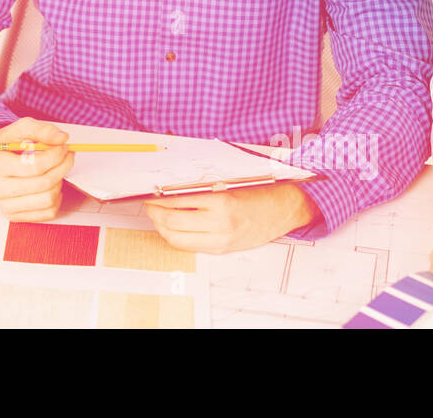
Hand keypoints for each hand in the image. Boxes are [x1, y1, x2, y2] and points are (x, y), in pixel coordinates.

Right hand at [0, 118, 74, 220]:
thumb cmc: (4, 147)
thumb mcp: (18, 129)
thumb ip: (41, 129)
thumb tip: (62, 138)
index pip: (35, 166)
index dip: (55, 155)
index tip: (63, 146)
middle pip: (44, 183)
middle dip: (62, 167)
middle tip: (67, 155)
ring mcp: (6, 206)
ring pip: (48, 200)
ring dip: (59, 182)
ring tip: (55, 169)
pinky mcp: (14, 216)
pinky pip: (47, 212)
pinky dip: (56, 198)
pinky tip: (50, 185)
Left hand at [144, 184, 318, 253]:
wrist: (283, 209)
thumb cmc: (257, 192)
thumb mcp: (228, 183)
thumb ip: (200, 188)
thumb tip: (169, 189)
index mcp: (221, 201)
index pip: (177, 202)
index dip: (158, 199)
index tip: (150, 194)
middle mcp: (219, 223)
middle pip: (172, 222)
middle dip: (154, 213)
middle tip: (149, 205)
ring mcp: (220, 239)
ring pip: (177, 238)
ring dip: (162, 227)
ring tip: (158, 217)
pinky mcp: (221, 249)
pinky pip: (189, 247)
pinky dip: (176, 237)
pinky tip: (172, 228)